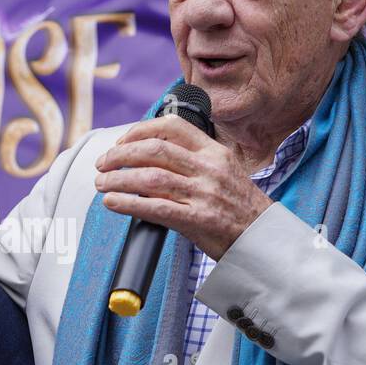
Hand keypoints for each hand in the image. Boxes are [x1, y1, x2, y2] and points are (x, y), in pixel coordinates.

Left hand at [93, 115, 273, 259]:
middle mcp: (209, 169)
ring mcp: (204, 194)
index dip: (139, 130)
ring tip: (103, 183)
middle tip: (104, 163)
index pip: (172, 126)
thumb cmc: (238, 206)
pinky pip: (155, 208)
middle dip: (120, 154)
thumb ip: (191, 160)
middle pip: (154, 149)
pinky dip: (128, 203)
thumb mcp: (222, 171)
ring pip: (150, 177)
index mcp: (214, 152)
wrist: (263, 238)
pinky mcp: (198, 220)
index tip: (122, 142)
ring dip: (118, 179)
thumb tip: (147, 159)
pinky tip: (113, 202)